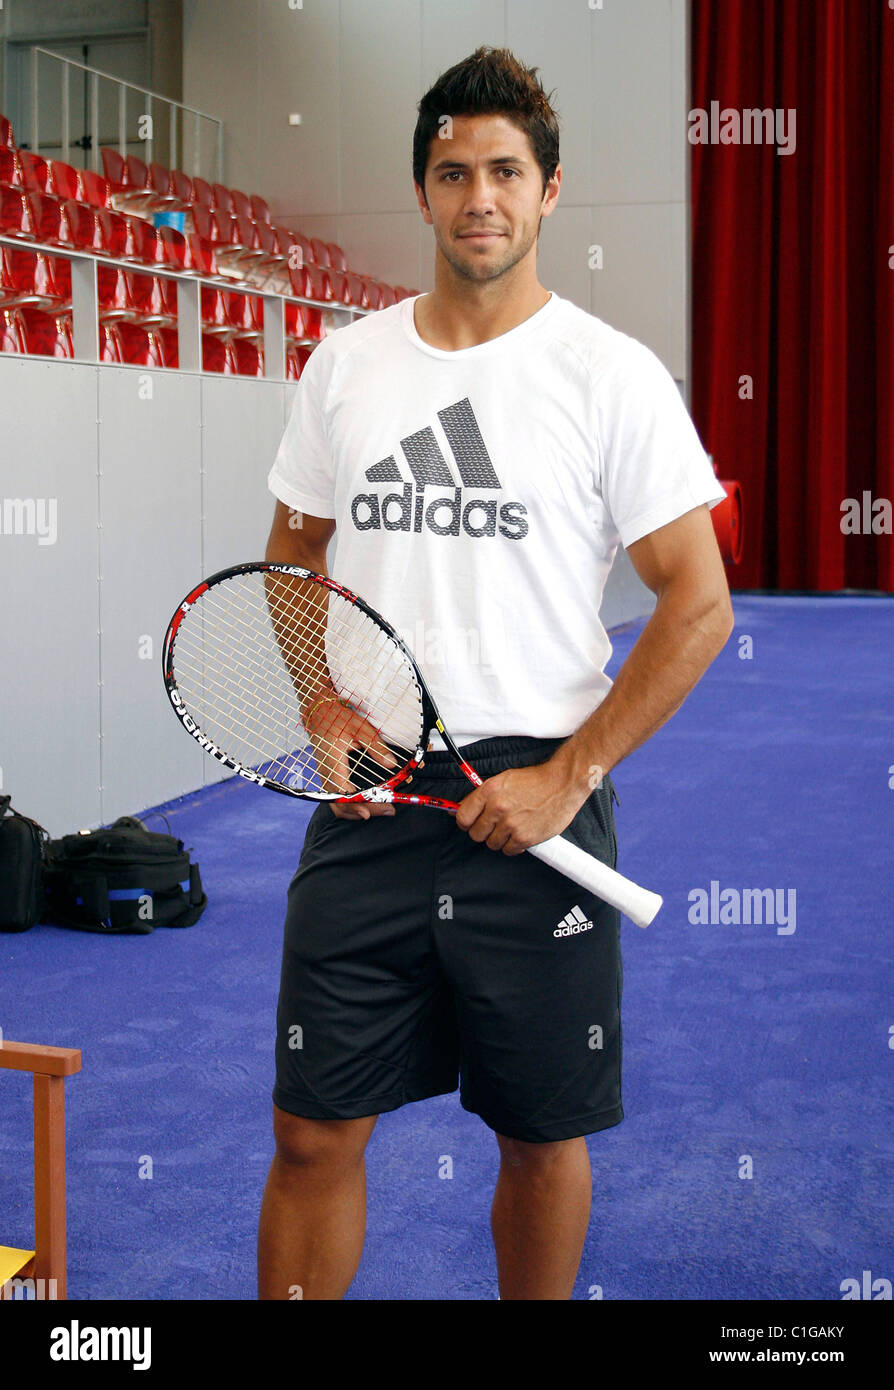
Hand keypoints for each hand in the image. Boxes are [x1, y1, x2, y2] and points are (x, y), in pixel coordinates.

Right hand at [305, 695, 399, 819]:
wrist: (319, 714)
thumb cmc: (338, 718)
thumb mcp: (360, 728)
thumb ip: (376, 747)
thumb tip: (391, 763)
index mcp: (332, 763)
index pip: (343, 793)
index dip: (357, 805)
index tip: (374, 810)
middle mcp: (326, 774)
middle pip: (339, 805)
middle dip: (362, 812)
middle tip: (386, 810)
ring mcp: (324, 777)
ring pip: (336, 805)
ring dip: (356, 811)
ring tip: (379, 809)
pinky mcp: (327, 777)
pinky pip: (335, 798)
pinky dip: (349, 805)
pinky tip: (366, 803)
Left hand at [454, 761, 586, 854]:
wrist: (563, 783)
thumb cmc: (535, 780)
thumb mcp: (504, 780)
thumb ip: (482, 796)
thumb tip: (459, 808)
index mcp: (490, 791)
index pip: (463, 817)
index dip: (466, 822)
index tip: (470, 824)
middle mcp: (498, 808)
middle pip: (476, 834)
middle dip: (483, 831)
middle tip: (494, 825)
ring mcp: (511, 824)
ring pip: (492, 844)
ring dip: (500, 839)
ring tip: (512, 827)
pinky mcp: (524, 838)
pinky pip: (508, 850)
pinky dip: (513, 845)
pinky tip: (520, 833)